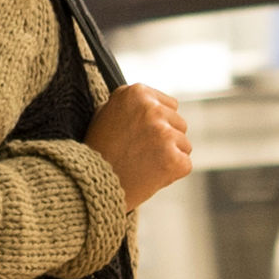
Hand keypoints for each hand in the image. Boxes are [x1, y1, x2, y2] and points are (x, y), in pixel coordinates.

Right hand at [95, 83, 195, 207]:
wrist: (93, 185)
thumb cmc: (98, 150)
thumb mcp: (106, 113)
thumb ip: (132, 103)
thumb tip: (154, 100)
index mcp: (137, 93)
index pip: (170, 105)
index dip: (156, 124)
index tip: (139, 135)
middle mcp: (152, 109)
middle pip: (179, 123)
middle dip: (165, 138)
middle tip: (139, 152)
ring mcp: (164, 134)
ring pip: (184, 143)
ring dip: (169, 155)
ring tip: (143, 163)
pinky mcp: (174, 158)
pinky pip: (184, 163)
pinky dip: (172, 173)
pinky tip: (150, 175)